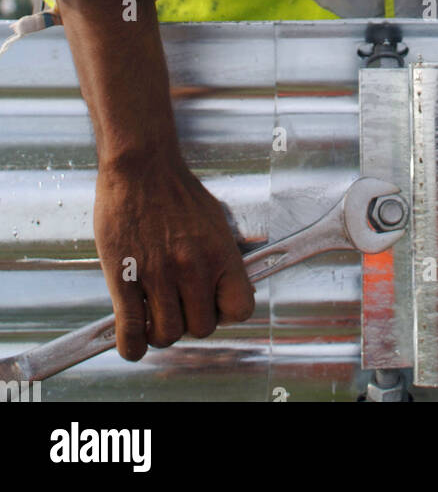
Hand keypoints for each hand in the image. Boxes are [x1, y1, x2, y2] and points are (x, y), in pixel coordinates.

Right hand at [94, 151, 255, 360]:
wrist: (142, 166)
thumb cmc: (176, 191)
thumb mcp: (215, 221)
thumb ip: (222, 258)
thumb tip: (230, 290)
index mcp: (220, 253)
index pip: (240, 308)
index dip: (226, 314)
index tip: (214, 308)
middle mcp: (193, 267)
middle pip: (201, 328)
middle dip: (190, 323)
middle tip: (178, 308)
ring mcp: (158, 275)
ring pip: (167, 334)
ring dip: (161, 333)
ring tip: (154, 317)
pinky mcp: (124, 278)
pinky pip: (131, 331)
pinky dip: (133, 345)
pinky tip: (134, 340)